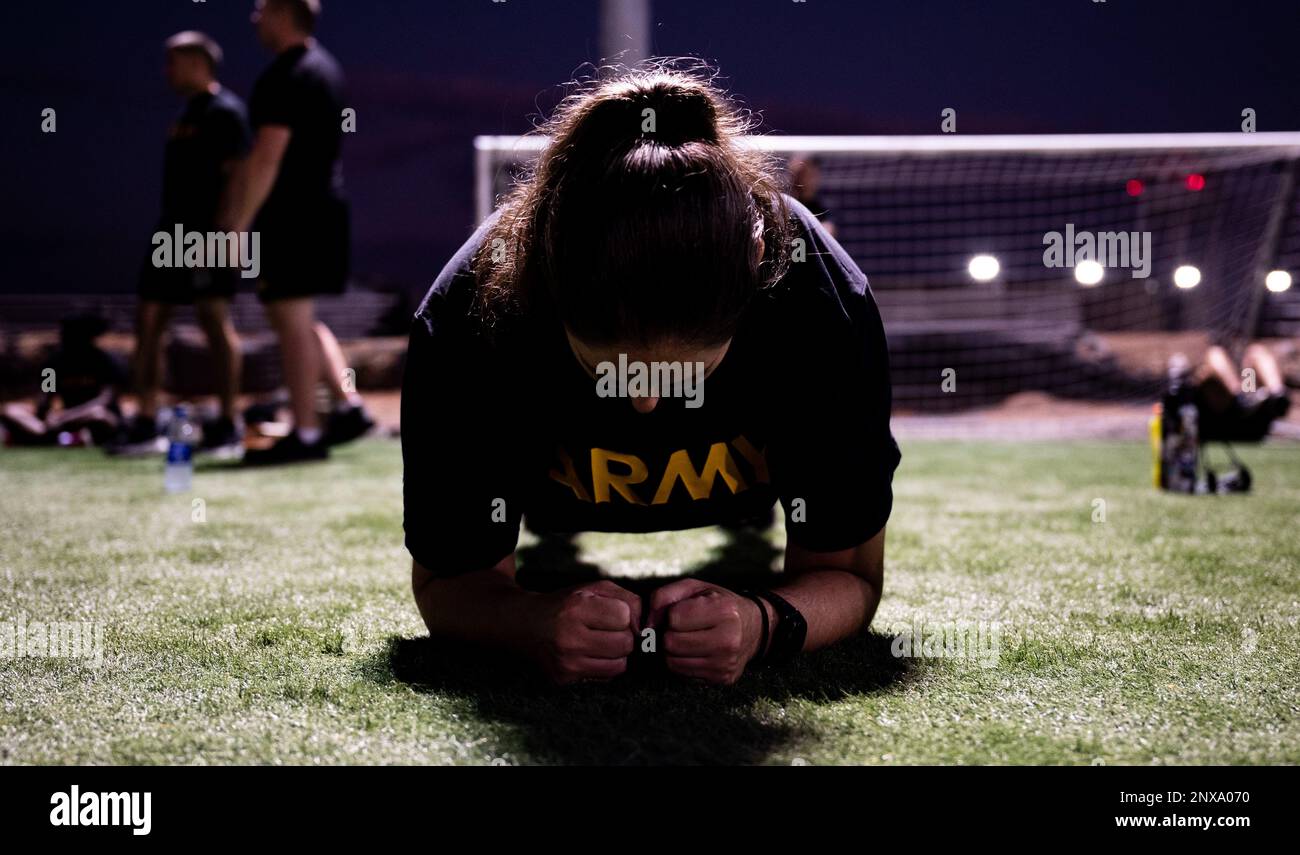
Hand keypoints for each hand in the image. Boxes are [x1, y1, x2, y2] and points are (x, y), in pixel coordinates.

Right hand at [531, 580, 641, 684]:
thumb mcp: (595, 589)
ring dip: (616, 654)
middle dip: (623, 635)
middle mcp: (569, 638)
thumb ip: (628, 600)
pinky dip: (604, 666)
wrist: (524, 625)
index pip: (624, 617)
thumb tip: (643, 629)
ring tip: (601, 642)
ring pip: (619, 666)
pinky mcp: (563, 680)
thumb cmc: (567, 604)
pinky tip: (589, 654)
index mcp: (576, 609)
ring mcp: (566, 663)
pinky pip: (605, 678)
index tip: (608, 612)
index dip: (622, 614)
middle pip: (625, 644)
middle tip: (607, 629)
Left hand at [648, 579, 764, 684]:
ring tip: (686, 639)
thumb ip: (664, 596)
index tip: (682, 612)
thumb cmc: (718, 603)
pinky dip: (682, 663)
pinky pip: (683, 675)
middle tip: (680, 628)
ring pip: (673, 663)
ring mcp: (726, 663)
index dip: (671, 614)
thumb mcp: (694, 588)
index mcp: (724, 611)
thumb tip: (646, 626)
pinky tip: (694, 652)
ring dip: (672, 651)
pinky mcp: (722, 679)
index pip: (674, 619)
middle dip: (669, 634)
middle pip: (671, 643)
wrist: (754, 628)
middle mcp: (728, 640)